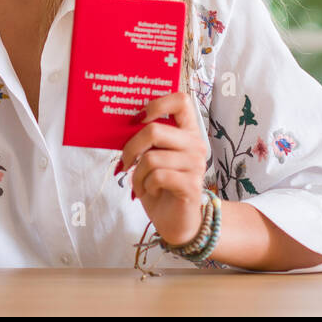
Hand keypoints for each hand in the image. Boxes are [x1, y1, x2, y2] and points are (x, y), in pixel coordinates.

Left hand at [121, 92, 211, 246]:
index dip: (157, 104)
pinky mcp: (192, 185)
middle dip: (132, 147)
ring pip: (151, 158)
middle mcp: (196, 144)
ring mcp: (196, 165)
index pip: (181, 101)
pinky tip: (151, 191)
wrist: (174, 220)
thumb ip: (147, 138)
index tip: (139, 119)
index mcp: (187, 132)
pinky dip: (146, 185)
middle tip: (126, 160)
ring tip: (142, 183)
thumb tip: (124, 123)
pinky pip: (157, 177)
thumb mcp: (151, 156)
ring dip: (138, 173)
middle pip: (155, 130)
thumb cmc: (160, 185)